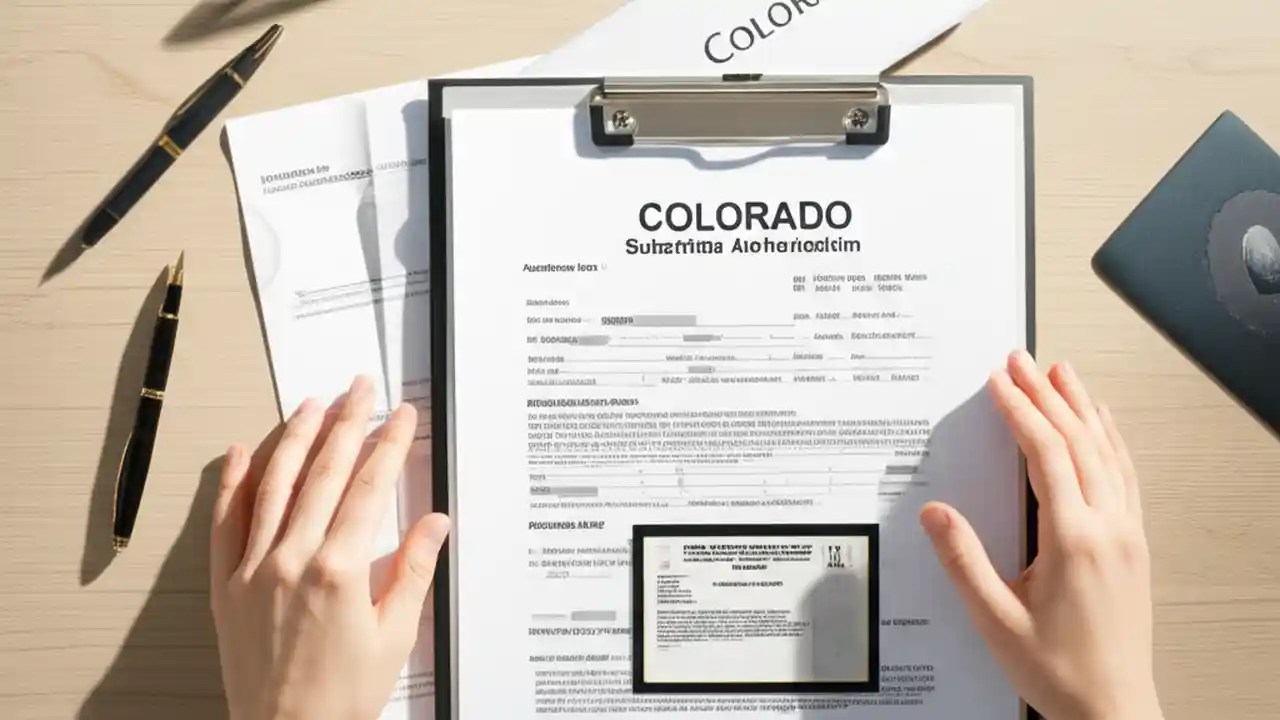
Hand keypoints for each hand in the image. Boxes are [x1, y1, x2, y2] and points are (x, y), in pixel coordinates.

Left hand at [209, 375, 450, 719]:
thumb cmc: (341, 696)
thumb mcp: (395, 635)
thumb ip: (413, 571)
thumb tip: (435, 524)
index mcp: (339, 571)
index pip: (368, 488)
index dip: (388, 445)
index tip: (400, 417)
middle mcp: (292, 561)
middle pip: (322, 473)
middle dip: (346, 423)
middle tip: (359, 389)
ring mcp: (255, 569)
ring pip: (274, 485)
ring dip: (294, 437)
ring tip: (311, 404)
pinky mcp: (228, 585)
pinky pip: (226, 522)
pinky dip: (234, 482)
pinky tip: (243, 451)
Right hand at [920, 351, 1161, 719]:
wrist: (1112, 709)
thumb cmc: (1057, 670)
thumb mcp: (994, 618)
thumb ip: (962, 561)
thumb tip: (935, 512)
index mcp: (1074, 540)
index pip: (1046, 454)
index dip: (1020, 411)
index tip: (999, 381)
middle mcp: (1108, 528)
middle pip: (1079, 441)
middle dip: (1047, 395)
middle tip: (1023, 361)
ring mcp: (1128, 534)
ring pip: (1108, 452)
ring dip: (1083, 408)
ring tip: (1063, 373)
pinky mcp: (1134, 545)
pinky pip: (1126, 475)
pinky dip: (1111, 440)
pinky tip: (1102, 425)